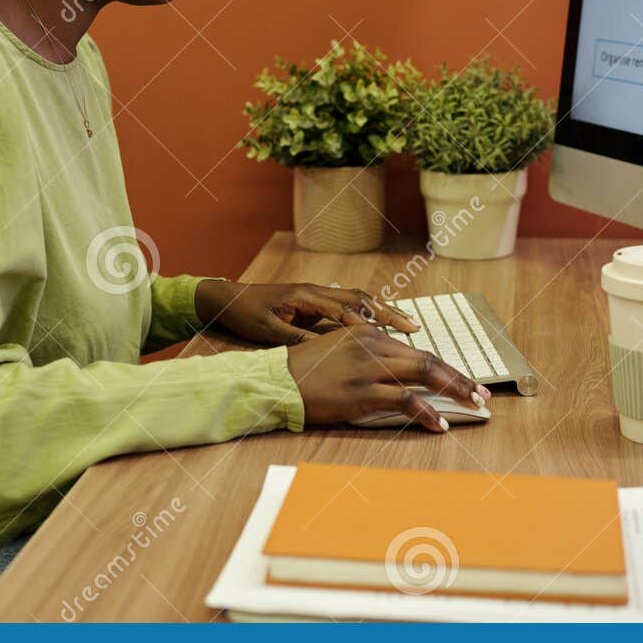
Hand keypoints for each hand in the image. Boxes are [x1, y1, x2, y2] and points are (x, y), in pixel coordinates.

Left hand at [194, 280, 420, 346]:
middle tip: (413, 327)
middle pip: (360, 300)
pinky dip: (369, 311)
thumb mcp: (269, 331)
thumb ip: (296, 339)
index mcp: (306, 298)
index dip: (370, 322)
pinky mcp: (316, 301)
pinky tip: (382, 324)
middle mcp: (317, 292)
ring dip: (383, 310)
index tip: (392, 335)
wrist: (229, 298)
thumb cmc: (247, 314)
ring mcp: (318, 295)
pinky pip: (350, 304)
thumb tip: (326, 350)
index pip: (345, 309)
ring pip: (358, 299)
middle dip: (388, 313)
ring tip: (408, 325)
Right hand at [283, 324, 489, 432]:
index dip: (445, 366)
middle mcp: (373, 344)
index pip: (416, 350)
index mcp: (369, 332)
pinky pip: (405, 400)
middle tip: (481, 394)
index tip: (463, 379)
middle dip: (460, 378)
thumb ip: (369, 355)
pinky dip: (426, 412)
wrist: (277, 381)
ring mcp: (369, 368)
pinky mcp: (362, 392)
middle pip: (428, 360)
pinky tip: (438, 424)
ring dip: (454, 391)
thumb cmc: (305, 371)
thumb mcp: (339, 349)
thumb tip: (399, 373)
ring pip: (424, 375)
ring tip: (473, 405)